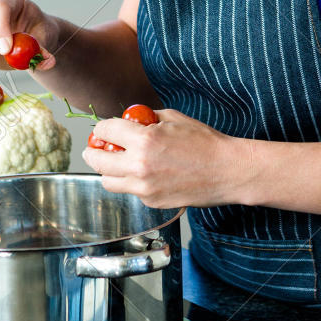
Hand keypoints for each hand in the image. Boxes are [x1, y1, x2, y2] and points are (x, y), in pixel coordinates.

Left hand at [82, 109, 248, 207]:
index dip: (102, 128)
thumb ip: (146, 120)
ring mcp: (144, 188)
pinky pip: (131, 191)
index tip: (104, 130)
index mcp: (144, 141)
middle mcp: (139, 166)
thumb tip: (128, 121)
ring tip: (120, 163)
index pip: (104, 132)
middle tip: (97, 149)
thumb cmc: (205, 143)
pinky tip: (149, 174)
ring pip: (108, 182)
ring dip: (109, 171)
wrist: (227, 171)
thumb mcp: (173, 118)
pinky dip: (133, 183)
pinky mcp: (152, 202)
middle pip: (96, 161)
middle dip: (93, 152)